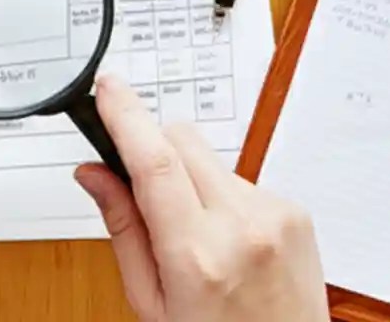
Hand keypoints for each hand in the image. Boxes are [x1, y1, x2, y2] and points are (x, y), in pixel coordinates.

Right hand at [74, 75, 328, 321]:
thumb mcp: (151, 301)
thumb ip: (123, 229)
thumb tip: (93, 174)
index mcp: (196, 257)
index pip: (153, 163)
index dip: (125, 116)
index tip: (108, 88)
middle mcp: (242, 228)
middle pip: (182, 141)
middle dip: (152, 149)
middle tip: (143, 189)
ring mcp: (275, 216)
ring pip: (211, 159)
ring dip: (192, 180)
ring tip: (197, 235)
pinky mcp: (295, 210)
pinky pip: (242, 179)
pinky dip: (225, 198)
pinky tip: (230, 240)